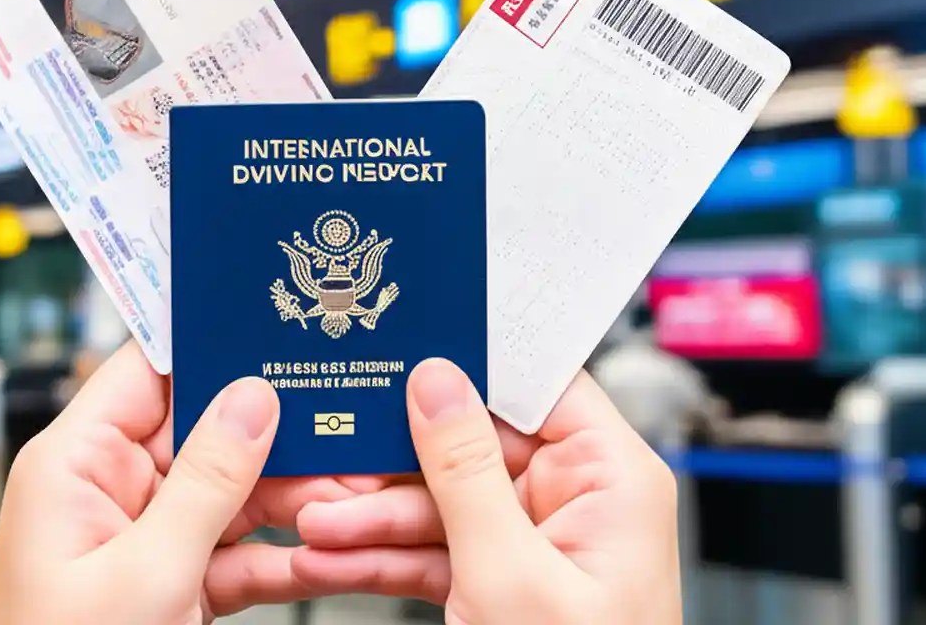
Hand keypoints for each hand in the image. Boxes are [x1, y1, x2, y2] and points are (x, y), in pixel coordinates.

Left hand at [0, 342, 386, 623]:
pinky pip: (240, 550)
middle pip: (207, 431)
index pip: (148, 372)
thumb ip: (207, 482)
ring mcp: (146, 537)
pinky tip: (329, 550)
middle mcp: (110, 490)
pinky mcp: (176, 581)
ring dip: (296, 497)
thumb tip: (253, 401)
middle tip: (346, 426)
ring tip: (356, 491)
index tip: (275, 325)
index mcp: (76, 464)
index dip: (211, 343)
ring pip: (235, 491)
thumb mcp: (145, 572)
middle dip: (279, 434)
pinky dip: (285, 556)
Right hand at [293, 359, 681, 624]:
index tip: (407, 347)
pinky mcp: (500, 577)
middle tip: (333, 455)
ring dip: (374, 515)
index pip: (539, 385)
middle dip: (394, 460)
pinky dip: (385, 555)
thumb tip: (437, 383)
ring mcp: (533, 540)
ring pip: (441, 500)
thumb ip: (466, 472)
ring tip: (316, 521)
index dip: (473, 363)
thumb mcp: (510, 574)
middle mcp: (575, 499)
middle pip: (472, 444)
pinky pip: (434, 548)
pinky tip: (333, 555)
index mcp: (609, 478)